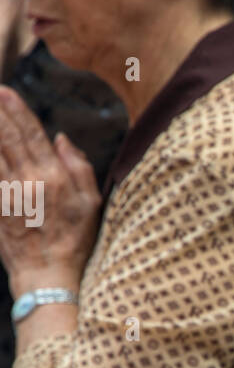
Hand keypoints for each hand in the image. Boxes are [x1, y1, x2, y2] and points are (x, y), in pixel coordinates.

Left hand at [0, 87, 101, 296]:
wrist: (48, 276)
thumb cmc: (75, 241)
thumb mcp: (91, 203)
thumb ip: (79, 166)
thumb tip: (61, 138)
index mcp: (55, 176)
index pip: (32, 134)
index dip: (17, 110)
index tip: (5, 91)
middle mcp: (29, 181)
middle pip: (7, 138)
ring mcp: (8, 194)